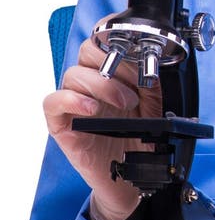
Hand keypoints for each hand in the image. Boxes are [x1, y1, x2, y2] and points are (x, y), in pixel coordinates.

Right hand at [43, 28, 162, 219]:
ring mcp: (76, 104)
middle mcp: (92, 86)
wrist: (134, 180)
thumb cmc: (142, 142)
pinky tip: (92, 109)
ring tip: (126, 103)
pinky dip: (71, 99)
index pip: (105, 42)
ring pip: (73, 73)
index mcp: (114, 76)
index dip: (118, 39)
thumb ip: (153, 83)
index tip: (138, 48)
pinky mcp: (62, 125)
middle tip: (136, 83)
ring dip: (103, 84)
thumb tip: (153, 62)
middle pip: (87, 51)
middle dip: (113, 59)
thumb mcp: (156, 107)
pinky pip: (53, 101)